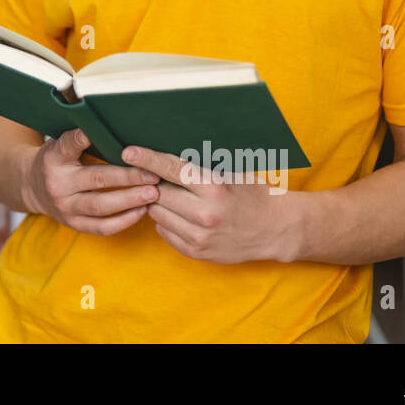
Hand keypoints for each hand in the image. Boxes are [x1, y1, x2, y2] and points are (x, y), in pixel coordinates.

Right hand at [20, 129, 161, 235]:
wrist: (33, 187)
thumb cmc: (57, 159)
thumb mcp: (60, 143)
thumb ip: (80, 138)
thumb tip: (117, 125)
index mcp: (54, 158)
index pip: (68, 145)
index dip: (82, 138)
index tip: (96, 132)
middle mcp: (57, 184)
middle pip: (96, 180)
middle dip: (127, 177)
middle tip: (152, 174)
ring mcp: (65, 207)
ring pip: (101, 206)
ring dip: (130, 200)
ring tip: (153, 193)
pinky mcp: (74, 224)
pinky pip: (102, 227)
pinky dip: (124, 221)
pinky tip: (142, 210)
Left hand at [121, 146, 300, 263]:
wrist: (276, 229)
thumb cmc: (253, 194)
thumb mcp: (229, 174)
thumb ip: (197, 169)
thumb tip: (160, 158)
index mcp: (215, 188)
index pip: (173, 169)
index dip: (148, 159)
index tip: (128, 151)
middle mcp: (205, 214)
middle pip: (159, 193)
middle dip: (154, 183)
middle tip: (157, 177)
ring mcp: (200, 236)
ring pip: (157, 213)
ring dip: (159, 203)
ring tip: (175, 198)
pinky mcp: (196, 252)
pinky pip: (164, 232)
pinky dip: (167, 221)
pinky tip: (181, 215)